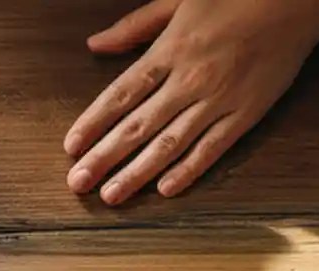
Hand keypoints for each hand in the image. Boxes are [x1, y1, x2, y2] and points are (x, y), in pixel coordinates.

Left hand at [65, 0, 318, 203]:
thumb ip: (135, 26)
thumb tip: (96, 44)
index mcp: (169, 50)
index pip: (120, 95)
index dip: (92, 123)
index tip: (71, 148)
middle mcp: (189, 79)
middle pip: (137, 126)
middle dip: (104, 158)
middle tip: (78, 184)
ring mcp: (219, 99)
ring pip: (169, 144)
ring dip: (137, 173)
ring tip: (112, 196)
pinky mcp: (248, 113)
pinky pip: (213, 148)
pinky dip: (189, 170)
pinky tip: (166, 189)